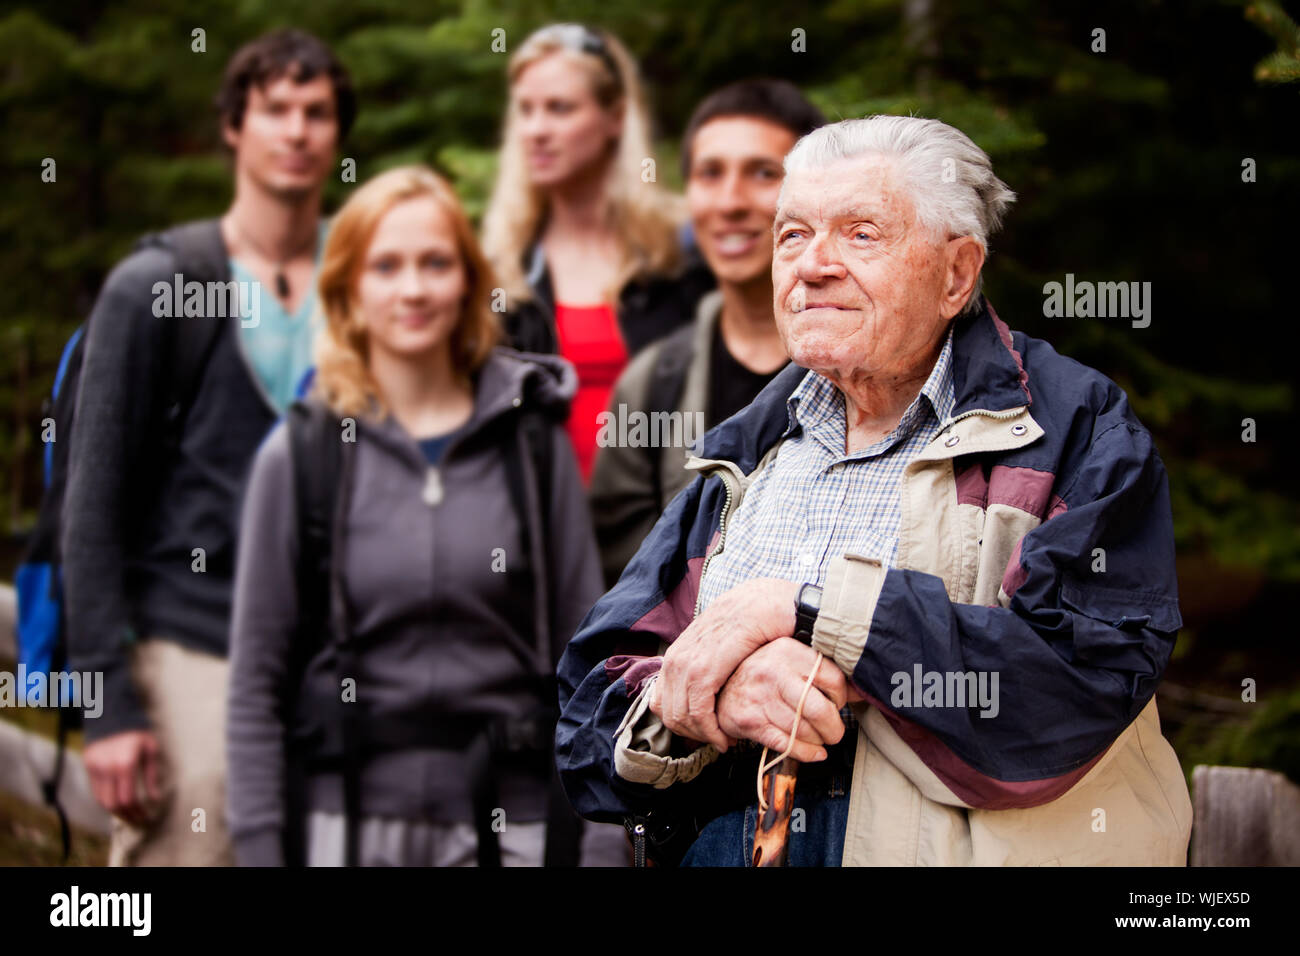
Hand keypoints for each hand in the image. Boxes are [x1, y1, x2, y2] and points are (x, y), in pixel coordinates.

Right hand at [84, 729, 163, 825]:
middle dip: (126, 816)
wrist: (113, 715)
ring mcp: (94, 768)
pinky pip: (95, 791)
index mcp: (125, 764)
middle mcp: (107, 768)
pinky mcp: (88, 766)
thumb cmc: (138, 733)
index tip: (146, 817)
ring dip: (115, 812)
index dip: (137, 812)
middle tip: (138, 821)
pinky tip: (117, 804)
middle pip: (113, 804)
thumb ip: (151, 776)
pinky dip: (106, 801)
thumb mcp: (151, 751)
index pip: (128, 798)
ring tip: (129, 816)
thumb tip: (155, 799)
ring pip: (101, 800)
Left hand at [649, 578, 797, 750]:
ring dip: (703, 736)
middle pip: (668, 714)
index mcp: (676, 654)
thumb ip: (706, 664)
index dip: (681, 725)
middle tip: (717, 741)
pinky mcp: (704, 670)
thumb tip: (704, 691)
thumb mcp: (718, 644)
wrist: (766, 603)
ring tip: (725, 741)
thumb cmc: (750, 624)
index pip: (661, 702)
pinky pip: (698, 713)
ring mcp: (686, 664)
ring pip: (681, 717)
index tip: (705, 732)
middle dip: (692, 735)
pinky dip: (711, 732)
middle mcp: (675, 660)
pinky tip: (727, 738)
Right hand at [716, 638, 848, 762]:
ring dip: (819, 741)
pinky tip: (814, 753)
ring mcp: (760, 697)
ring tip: (821, 740)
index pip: (832, 679)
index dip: (841, 698)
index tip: (837, 704)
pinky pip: (786, 744)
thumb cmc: (761, 673)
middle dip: (834, 728)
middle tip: (834, 732)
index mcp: (789, 650)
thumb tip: (859, 690)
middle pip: (820, 710)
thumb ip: (822, 671)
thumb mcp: (789, 659)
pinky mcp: (750, 721)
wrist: (718, 686)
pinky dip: (806, 753)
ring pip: (804, 730)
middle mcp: (774, 671)